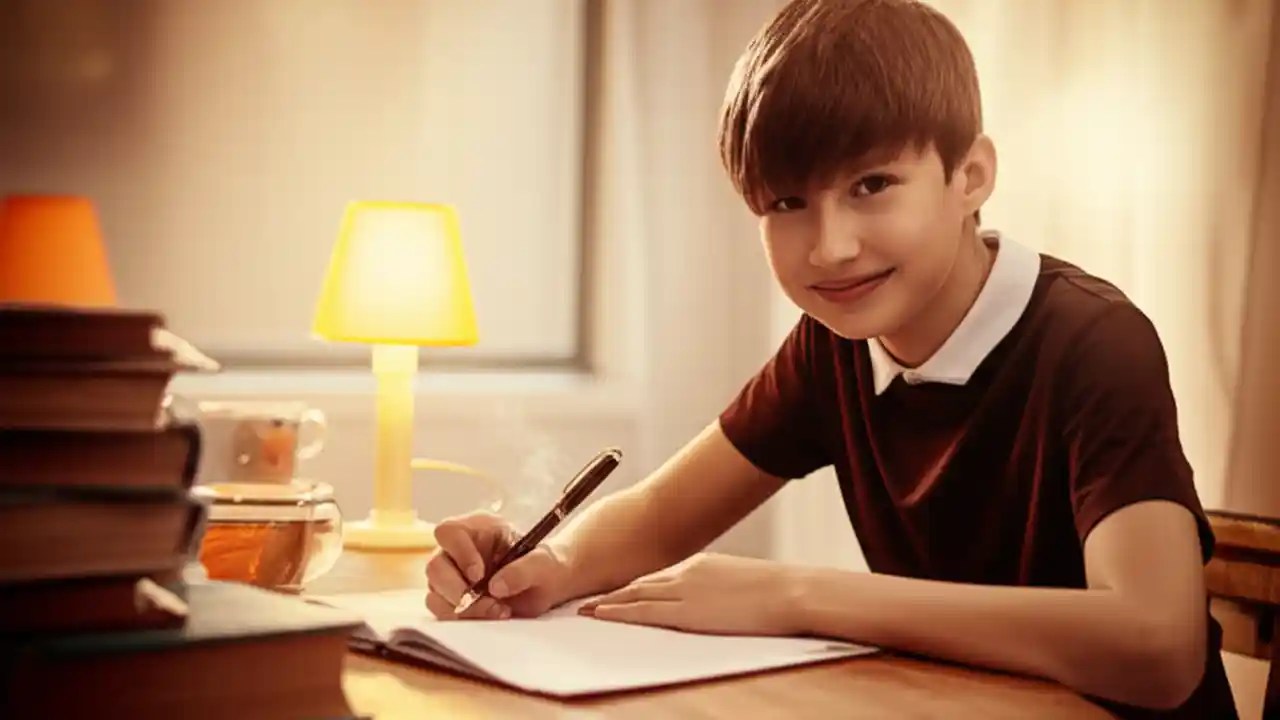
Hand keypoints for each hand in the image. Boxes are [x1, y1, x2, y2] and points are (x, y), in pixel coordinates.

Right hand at [425, 511, 572, 620]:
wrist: (546, 586)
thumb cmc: (543, 566)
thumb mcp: (543, 563)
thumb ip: (523, 570)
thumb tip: (496, 587)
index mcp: (477, 528)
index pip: (449, 531)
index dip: (459, 553)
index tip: (479, 575)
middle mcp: (456, 550)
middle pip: (435, 567)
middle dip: (460, 592)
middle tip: (491, 605)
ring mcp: (450, 575)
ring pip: (435, 594)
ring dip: (463, 610)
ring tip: (498, 612)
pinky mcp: (450, 599)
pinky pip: (442, 612)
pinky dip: (463, 620)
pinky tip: (490, 616)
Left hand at [579, 553, 805, 635]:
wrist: (789, 591)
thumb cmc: (774, 591)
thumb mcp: (738, 581)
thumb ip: (716, 587)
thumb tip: (707, 600)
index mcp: (700, 564)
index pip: (657, 577)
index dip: (632, 587)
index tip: (614, 593)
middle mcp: (687, 572)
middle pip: (640, 583)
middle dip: (612, 594)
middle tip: (586, 603)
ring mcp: (685, 590)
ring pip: (635, 596)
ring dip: (609, 604)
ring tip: (585, 611)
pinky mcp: (687, 611)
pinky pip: (645, 612)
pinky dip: (620, 613)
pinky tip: (603, 616)